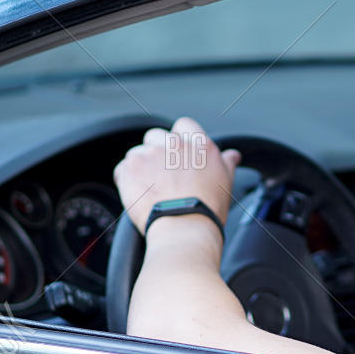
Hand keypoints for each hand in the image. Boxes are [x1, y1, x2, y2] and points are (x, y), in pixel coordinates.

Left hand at [113, 116, 241, 235]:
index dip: (178, 139)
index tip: (177, 155)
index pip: (184, 125)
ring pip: (138, 153)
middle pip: (156, 136)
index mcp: (199, 145)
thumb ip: (226, 163)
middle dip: (156, 152)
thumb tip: (232, 155)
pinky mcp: (131, 168)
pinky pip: (122, 169)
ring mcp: (151, 154)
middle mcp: (175, 145)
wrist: (184, 228)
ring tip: (150, 189)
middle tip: (162, 176)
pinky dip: (127, 180)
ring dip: (141, 167)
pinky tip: (139, 195)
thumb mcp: (225, 183)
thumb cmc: (207, 210)